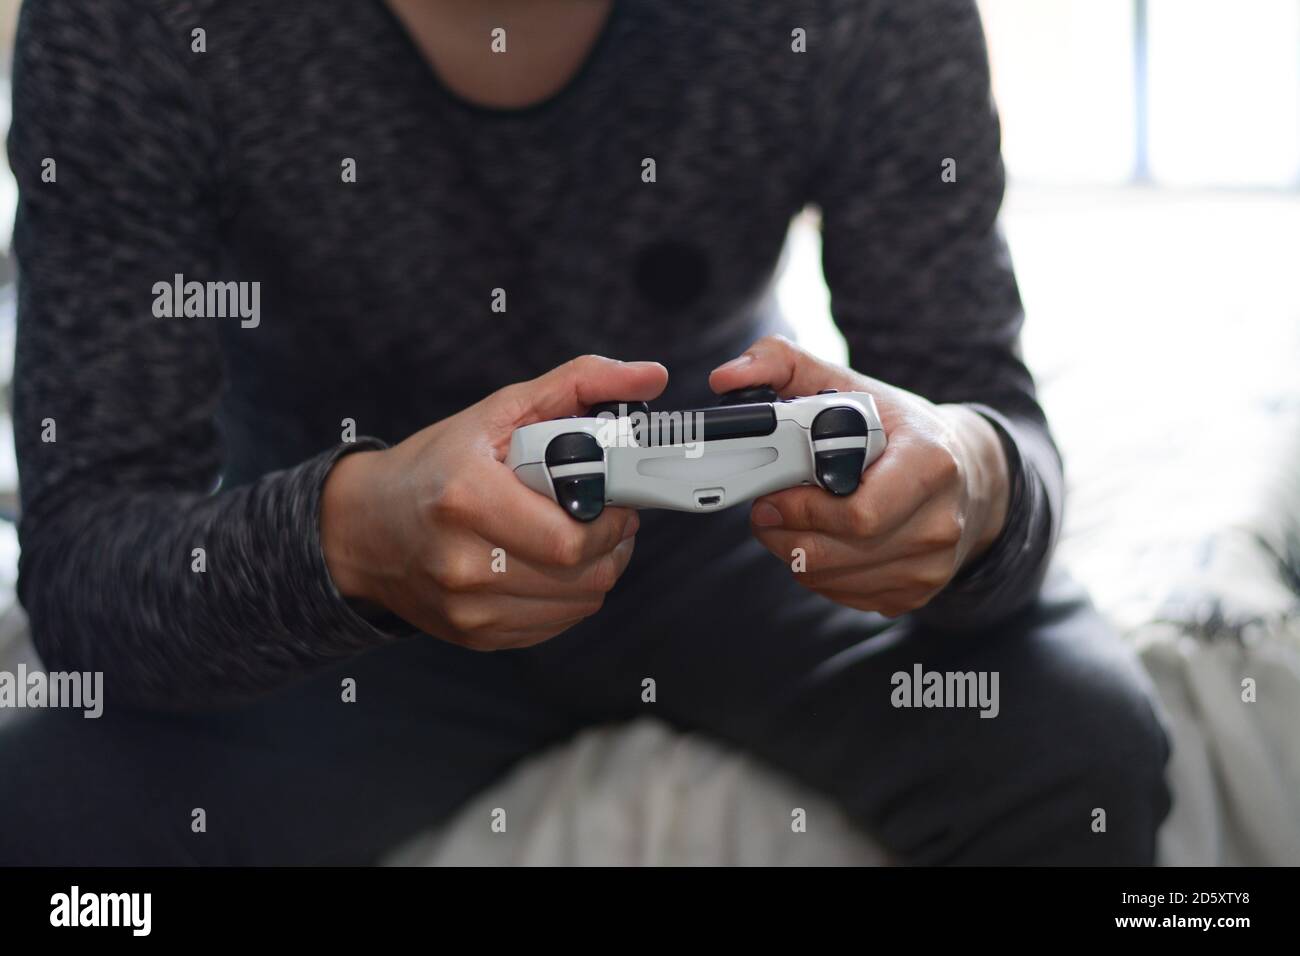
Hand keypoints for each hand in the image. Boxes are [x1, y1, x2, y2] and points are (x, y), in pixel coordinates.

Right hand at [321, 355, 667, 648]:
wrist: (363, 528)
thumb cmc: (435, 465)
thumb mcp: (500, 411)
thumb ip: (579, 384)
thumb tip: (650, 375)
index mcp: (467, 499)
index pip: (571, 539)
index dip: (612, 522)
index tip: (618, 500)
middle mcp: (465, 563)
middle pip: (582, 576)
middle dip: (613, 544)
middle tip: (608, 517)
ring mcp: (470, 607)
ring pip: (578, 604)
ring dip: (597, 571)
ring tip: (583, 538)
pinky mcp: (477, 634)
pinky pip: (555, 624)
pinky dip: (570, 596)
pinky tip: (554, 566)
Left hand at [710, 336, 1009, 617]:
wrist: (964, 470)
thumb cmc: (897, 427)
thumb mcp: (847, 383)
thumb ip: (783, 364)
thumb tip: (725, 378)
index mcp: (931, 464)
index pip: (859, 514)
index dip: (803, 510)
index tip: (772, 493)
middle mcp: (939, 522)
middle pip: (838, 553)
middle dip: (785, 534)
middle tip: (764, 510)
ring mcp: (930, 565)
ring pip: (833, 580)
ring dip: (794, 555)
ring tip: (785, 522)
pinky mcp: (915, 593)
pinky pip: (846, 596)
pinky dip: (818, 574)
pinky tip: (817, 541)